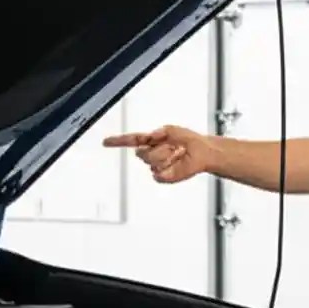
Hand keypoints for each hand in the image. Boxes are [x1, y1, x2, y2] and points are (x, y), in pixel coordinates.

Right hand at [102, 124, 216, 183]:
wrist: (203, 153)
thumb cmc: (190, 141)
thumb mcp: (173, 130)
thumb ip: (160, 132)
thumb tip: (151, 135)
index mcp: (151, 141)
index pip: (131, 140)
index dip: (118, 141)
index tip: (105, 142)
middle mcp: (151, 154)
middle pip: (141, 154)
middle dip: (156, 149)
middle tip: (173, 147)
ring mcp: (157, 166)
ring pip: (151, 163)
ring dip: (166, 157)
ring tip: (178, 154)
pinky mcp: (163, 177)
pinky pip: (158, 174)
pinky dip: (169, 168)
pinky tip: (178, 163)